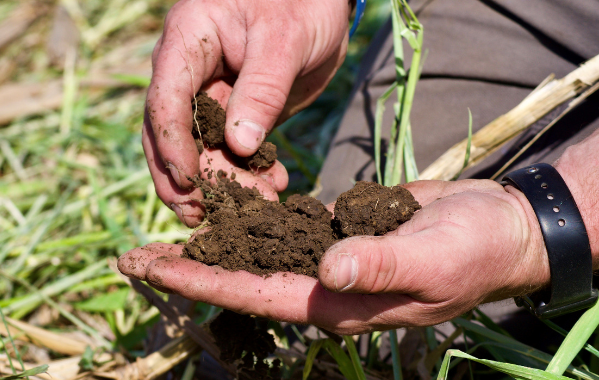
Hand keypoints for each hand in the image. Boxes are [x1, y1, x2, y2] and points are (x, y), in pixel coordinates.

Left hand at [118, 179, 549, 333]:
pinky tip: (219, 213)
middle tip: (132, 254)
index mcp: (334, 302)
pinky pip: (281, 231)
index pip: (251, 292)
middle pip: (238, 277)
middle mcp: (320, 287)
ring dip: (209, 243)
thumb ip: (380, 266)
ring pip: (253, 254)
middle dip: (186, 266)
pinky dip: (247, 222)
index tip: (153, 267)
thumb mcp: (432, 260)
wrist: (500, 229)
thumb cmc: (472, 251)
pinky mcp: (335, 234)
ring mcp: (325, 263)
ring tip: (163, 232)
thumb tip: (327, 270)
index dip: (198, 279)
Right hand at [144, 0, 349, 226]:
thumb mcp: (285, 40)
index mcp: (186, 41)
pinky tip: (273, 187)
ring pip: (198, 150)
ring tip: (261, 203)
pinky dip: (246, 174)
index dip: (171, 144)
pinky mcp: (230, 113)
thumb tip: (239, 147)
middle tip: (205, 215)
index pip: (165, 100)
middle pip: (169, 135)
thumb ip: (262, 90)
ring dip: (223, 183)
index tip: (188, 182)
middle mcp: (186, 72)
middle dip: (187, 178)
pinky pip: (227, 151)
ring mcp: (206, 94)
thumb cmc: (301, 1)